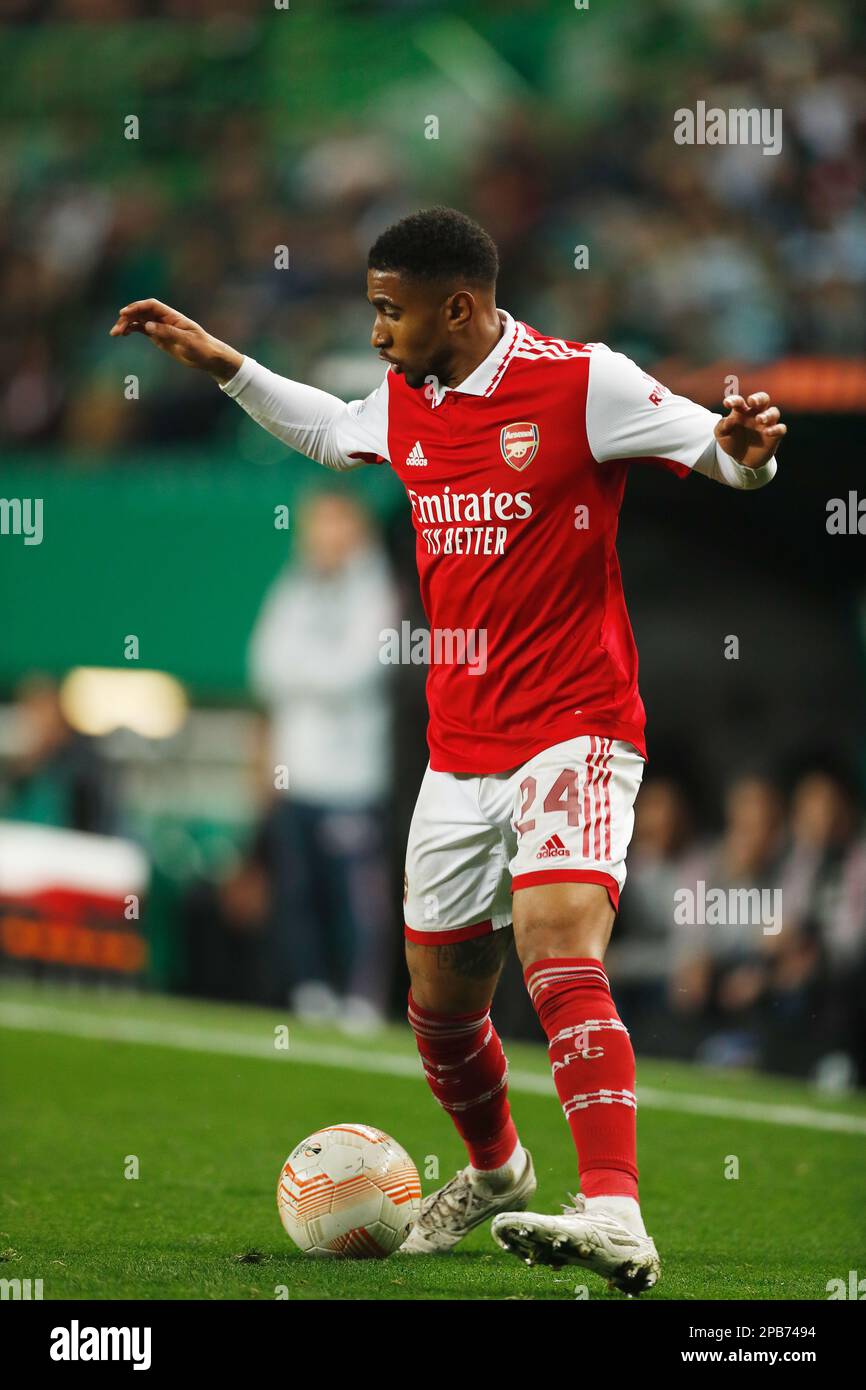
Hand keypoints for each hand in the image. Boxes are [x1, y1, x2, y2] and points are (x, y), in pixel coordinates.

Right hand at [109, 298, 242, 381]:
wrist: (209, 357)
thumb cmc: (202, 347)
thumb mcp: (187, 341)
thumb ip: (167, 332)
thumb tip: (148, 326)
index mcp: (172, 316)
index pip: (151, 305)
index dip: (137, 307)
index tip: (125, 313)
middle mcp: (164, 319)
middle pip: (142, 312)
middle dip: (127, 317)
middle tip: (117, 329)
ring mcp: (160, 327)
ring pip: (139, 321)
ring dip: (126, 324)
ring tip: (115, 333)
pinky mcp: (159, 337)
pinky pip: (142, 329)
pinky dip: (131, 330)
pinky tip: (122, 334)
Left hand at [715, 391, 785, 468]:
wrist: (740, 459)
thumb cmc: (731, 442)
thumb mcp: (721, 435)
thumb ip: (722, 426)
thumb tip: (729, 419)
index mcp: (741, 411)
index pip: (739, 401)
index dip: (734, 400)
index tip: (726, 404)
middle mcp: (755, 414)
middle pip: (763, 398)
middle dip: (759, 398)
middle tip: (752, 401)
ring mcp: (766, 424)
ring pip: (774, 412)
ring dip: (768, 414)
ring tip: (760, 419)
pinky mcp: (774, 435)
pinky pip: (781, 428)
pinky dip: (776, 429)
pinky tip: (767, 432)